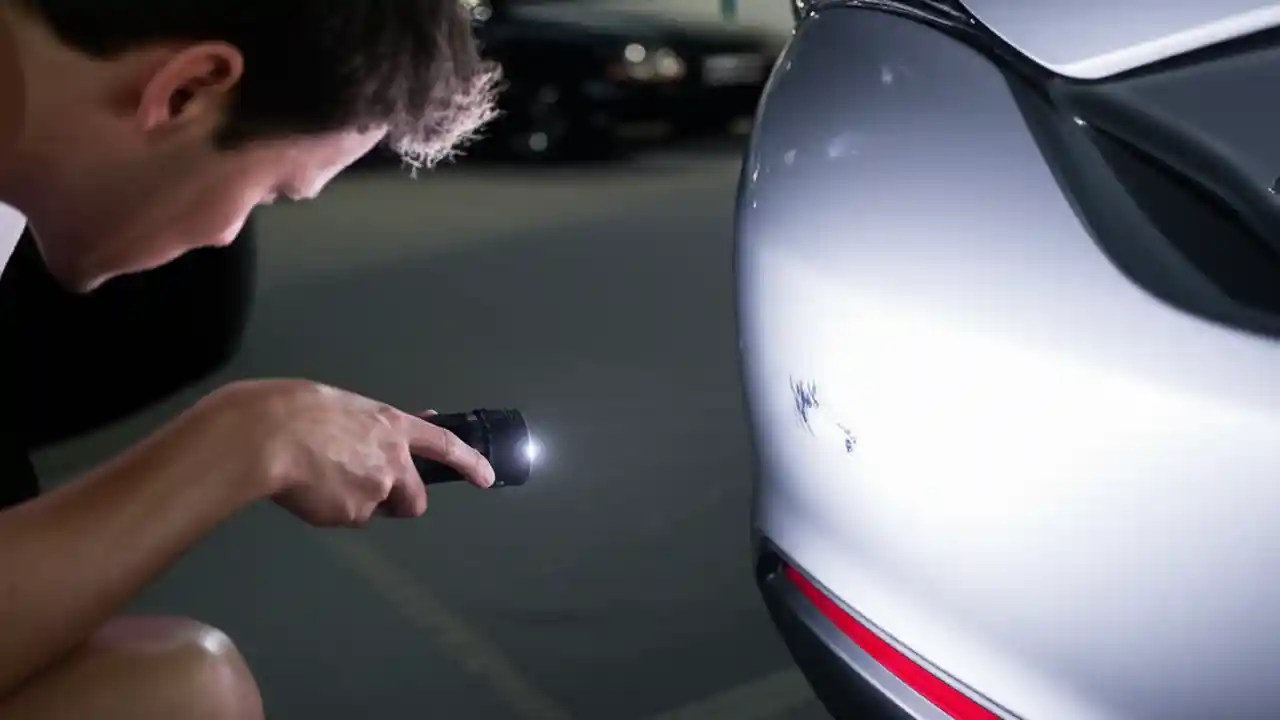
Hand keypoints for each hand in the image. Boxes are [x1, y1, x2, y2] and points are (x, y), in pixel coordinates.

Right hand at [200, 379, 493, 526]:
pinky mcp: (353, 514)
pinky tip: (306, 490)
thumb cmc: (296, 410)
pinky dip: (328, 509)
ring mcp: (376, 490)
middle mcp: (393, 461)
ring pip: (371, 510)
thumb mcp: (345, 408)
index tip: (487, 477)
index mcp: (392, 426)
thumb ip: (373, 426)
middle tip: (370, 496)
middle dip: (400, 504)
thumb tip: (399, 426)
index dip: (469, 461)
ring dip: (354, 504)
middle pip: (415, 499)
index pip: (444, 444)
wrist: (267, 436)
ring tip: (318, 480)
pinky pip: (343, 518)